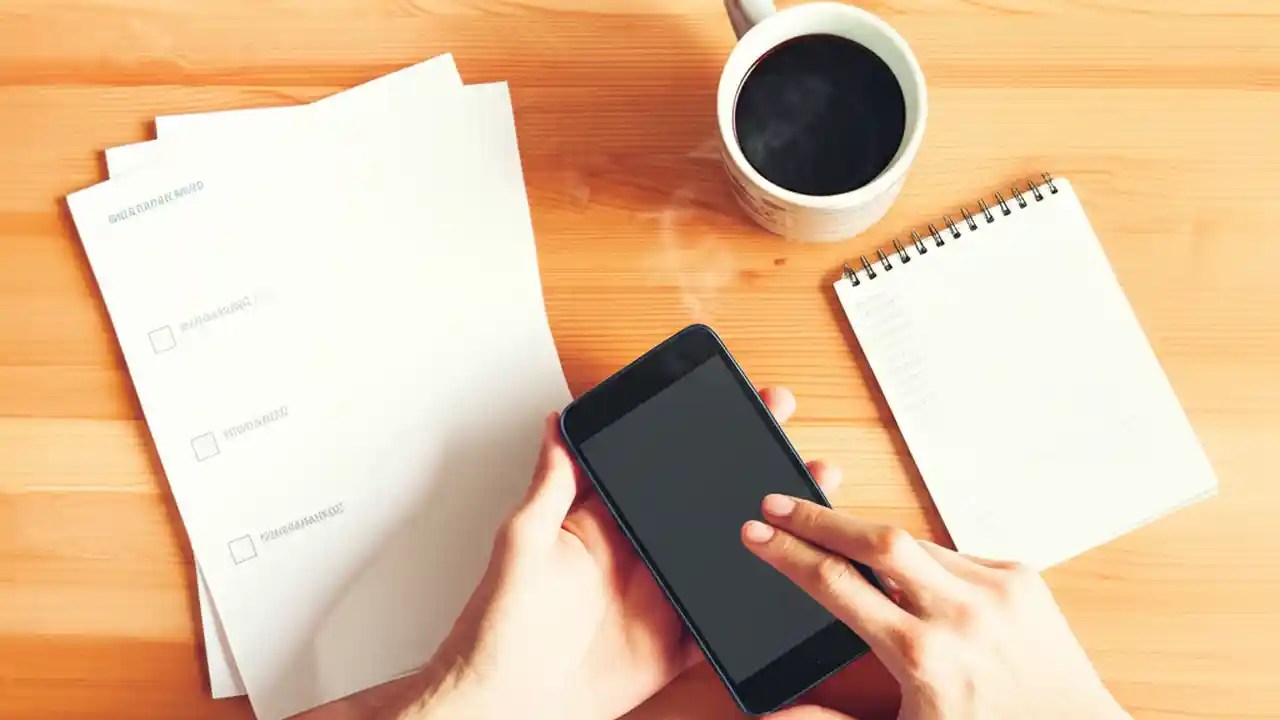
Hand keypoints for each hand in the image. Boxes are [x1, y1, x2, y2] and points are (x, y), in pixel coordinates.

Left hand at [392, 387, 839, 719]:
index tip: (733, 406)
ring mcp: (660, 597)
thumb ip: (550, 485)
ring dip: (764, 533)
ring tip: (807, 505)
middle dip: (746, 473)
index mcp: (602, 522)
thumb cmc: (500, 625)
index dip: (697, 437)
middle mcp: (637, 554)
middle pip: (702, 506)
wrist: (505, 703)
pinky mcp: (673, 643)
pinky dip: (756, 602)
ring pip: (723, 556)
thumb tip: (556, 421)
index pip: (658, 467)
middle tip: (790, 443)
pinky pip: (723, 619)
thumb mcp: (523, 542)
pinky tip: (793, 575)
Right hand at [741, 498, 1130, 719]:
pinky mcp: (1022, 578)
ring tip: (844, 553)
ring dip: (874, 545)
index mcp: (921, 658)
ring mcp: (995, 591)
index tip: (755, 531)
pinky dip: (926, 564)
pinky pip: (955, 555)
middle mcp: (959, 615)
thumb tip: (769, 718)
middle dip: (818, 518)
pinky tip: (917, 585)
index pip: (836, 585)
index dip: (787, 553)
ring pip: (914, 544)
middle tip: (777, 502)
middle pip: (874, 540)